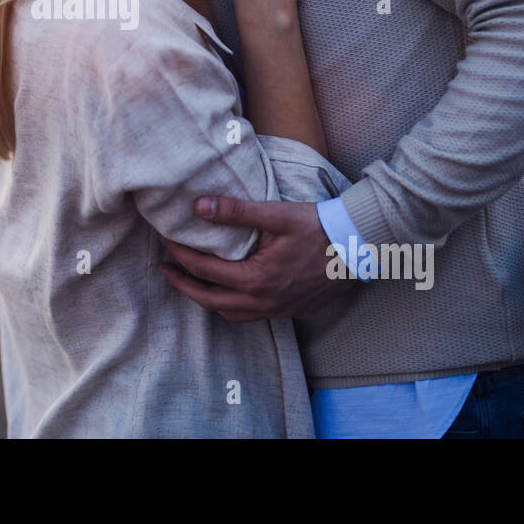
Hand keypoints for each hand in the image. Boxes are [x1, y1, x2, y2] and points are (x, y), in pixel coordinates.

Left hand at [157, 196, 356, 326]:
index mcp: (255, 279)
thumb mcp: (276, 214)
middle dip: (183, 285)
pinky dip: (231, 306)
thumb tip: (199, 206)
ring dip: (207, 299)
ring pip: (230, 314)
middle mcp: (263, 302)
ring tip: (191, 281)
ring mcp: (277, 310)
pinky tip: (228, 292)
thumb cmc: (319, 227)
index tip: (164, 241)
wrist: (359, 245)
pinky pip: (250, 316)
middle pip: (210, 301)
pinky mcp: (290, 310)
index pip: (204, 270)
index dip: (179, 255)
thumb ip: (236, 212)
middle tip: (164, 269)